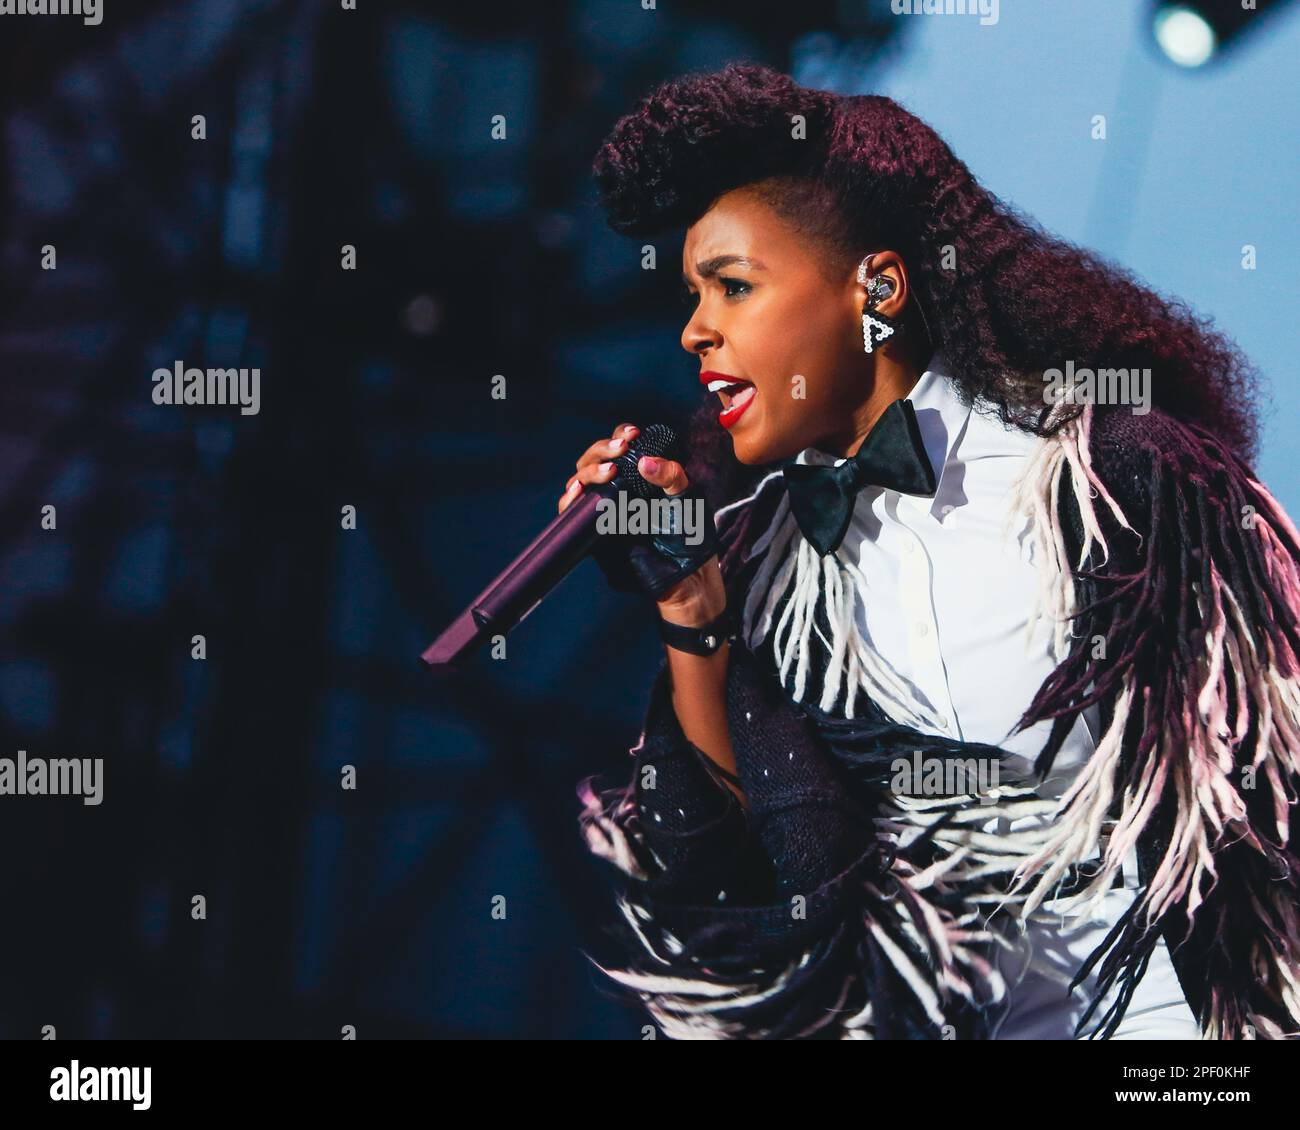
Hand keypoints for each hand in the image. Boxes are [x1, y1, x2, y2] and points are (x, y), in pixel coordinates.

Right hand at [558, 422, 722, 611]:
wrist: (684, 576)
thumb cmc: (689, 537)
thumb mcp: (687, 498)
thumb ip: (670, 475)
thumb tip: (644, 461)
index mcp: (640, 475)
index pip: (621, 446)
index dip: (621, 435)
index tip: (632, 435)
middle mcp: (618, 488)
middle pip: (595, 458)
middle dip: (603, 450)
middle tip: (620, 450)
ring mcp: (603, 508)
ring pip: (580, 479)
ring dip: (588, 470)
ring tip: (608, 472)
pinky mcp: (592, 530)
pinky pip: (571, 511)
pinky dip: (569, 498)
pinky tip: (578, 491)